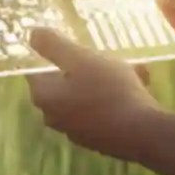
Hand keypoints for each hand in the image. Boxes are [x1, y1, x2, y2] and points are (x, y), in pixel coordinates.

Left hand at [25, 27, 161, 161]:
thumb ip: (53, 45)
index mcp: (45, 97)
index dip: (53, 52)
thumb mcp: (81, 58)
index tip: (74, 43)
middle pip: (64, 82)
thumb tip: (31, 34)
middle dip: (86, 65)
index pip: (37, 69)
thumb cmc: (108, 91)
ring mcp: (77, 131)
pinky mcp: (99, 139)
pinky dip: (116, 97)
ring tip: (132, 68)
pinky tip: (140, 87)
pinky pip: (103, 110)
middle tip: (107, 54)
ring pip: (87, 95)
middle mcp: (55, 117)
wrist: (143, 133)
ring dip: (106, 80)